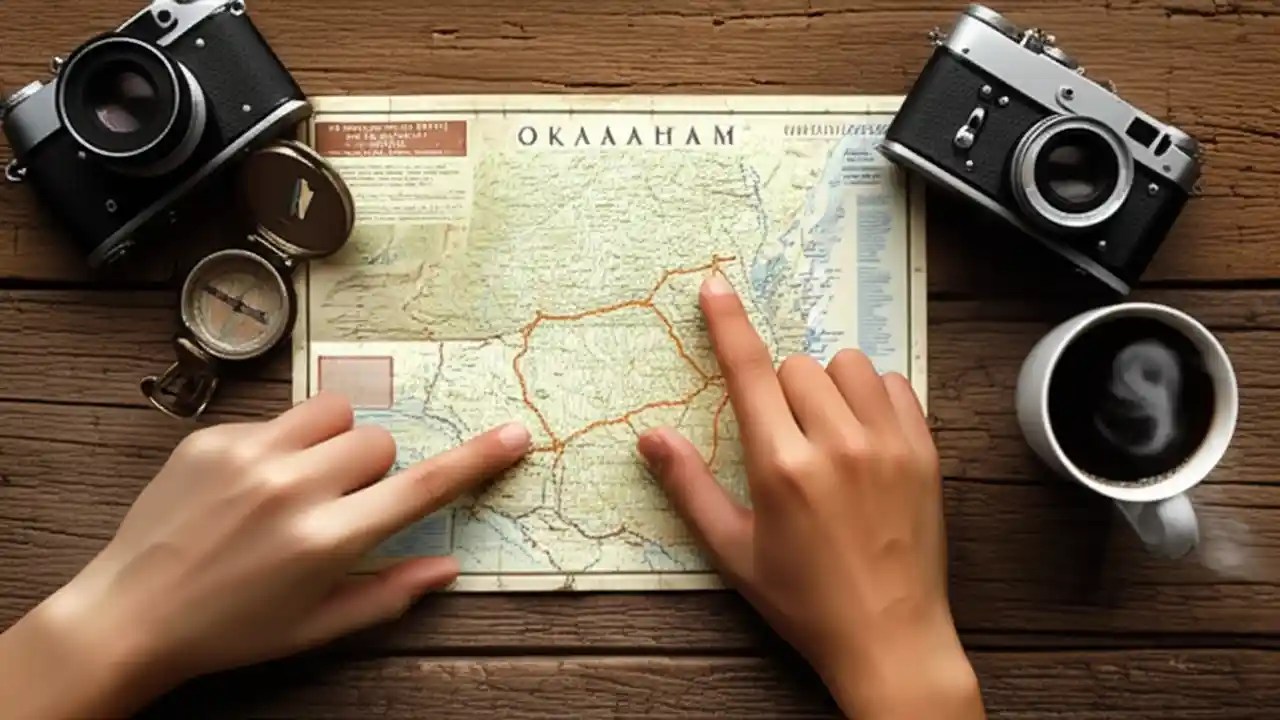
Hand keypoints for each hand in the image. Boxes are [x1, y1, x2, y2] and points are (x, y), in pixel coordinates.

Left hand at [0, 393, 530, 718]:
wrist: (130, 614)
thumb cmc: (232, 629)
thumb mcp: (318, 626)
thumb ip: (391, 593)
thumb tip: (449, 567)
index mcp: (327, 540)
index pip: (421, 489)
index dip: (475, 461)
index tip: (515, 434)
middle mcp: (293, 487)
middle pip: (378, 440)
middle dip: (373, 469)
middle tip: (340, 504)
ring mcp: (249, 455)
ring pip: (334, 411)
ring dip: (333, 441)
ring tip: (299, 480)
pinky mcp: (212, 436)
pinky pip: (277, 417)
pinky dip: (279, 444)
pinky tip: (246, 486)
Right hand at [638, 276, 983, 718]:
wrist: (889, 636)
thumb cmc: (804, 599)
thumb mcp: (733, 551)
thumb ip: (688, 487)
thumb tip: (650, 437)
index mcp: (781, 467)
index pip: (749, 372)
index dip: (728, 324)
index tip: (715, 287)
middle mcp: (836, 445)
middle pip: (797, 366)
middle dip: (781, 389)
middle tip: (785, 438)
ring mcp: (887, 444)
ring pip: (848, 365)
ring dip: (828, 385)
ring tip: (826, 429)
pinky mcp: (924, 451)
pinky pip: (896, 383)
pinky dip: (874, 395)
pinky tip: (863, 433)